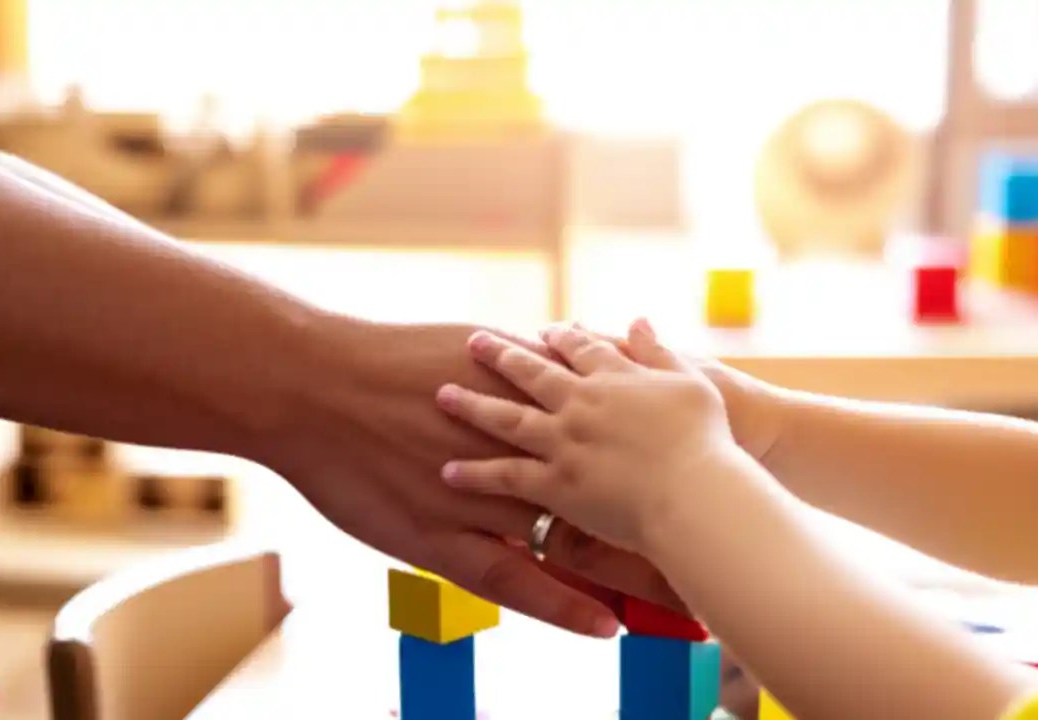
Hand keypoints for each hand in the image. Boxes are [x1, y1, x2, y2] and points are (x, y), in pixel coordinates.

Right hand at [266, 319, 686, 635]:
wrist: (310, 385)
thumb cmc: (385, 360)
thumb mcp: (466, 345)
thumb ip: (523, 361)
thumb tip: (563, 345)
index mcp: (524, 407)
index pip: (614, 440)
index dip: (667, 465)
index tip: (723, 480)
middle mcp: (513, 455)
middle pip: (607, 495)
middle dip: (667, 523)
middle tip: (727, 548)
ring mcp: (478, 501)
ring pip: (571, 546)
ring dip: (628, 573)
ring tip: (687, 604)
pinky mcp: (436, 540)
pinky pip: (512, 581)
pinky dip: (560, 605)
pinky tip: (602, 627)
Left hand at [434, 319, 740, 553]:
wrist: (696, 495)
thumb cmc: (706, 443)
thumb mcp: (692, 383)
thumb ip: (659, 352)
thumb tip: (639, 320)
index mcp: (615, 377)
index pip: (579, 347)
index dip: (558, 336)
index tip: (541, 330)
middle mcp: (581, 402)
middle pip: (531, 371)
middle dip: (500, 354)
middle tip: (474, 342)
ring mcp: (563, 442)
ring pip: (506, 418)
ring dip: (472, 405)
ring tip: (443, 396)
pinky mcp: (555, 483)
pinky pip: (506, 476)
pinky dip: (476, 475)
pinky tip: (448, 473)